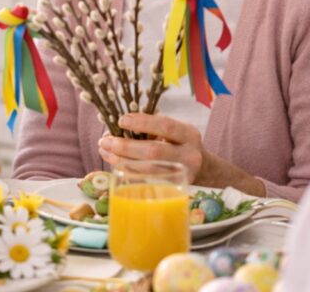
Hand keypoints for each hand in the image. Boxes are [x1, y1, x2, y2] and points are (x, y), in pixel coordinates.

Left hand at [98, 113, 265, 195]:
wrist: (204, 169)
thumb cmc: (179, 145)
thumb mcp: (174, 132)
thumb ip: (152, 127)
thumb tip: (115, 127)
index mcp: (189, 135)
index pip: (165, 126)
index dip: (142, 122)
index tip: (121, 120)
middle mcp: (189, 155)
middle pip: (154, 152)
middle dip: (126, 146)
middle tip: (105, 140)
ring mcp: (182, 175)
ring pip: (148, 170)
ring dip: (122, 160)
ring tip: (105, 150)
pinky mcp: (173, 188)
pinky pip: (146, 180)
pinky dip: (127, 171)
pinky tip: (115, 162)